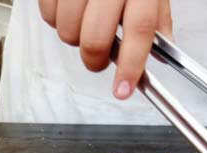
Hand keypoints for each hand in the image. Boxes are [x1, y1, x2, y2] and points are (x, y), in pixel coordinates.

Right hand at [38, 0, 171, 99]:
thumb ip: (156, 19)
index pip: (139, 29)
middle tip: (99, 59)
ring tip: (84, 24)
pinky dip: (56, 20)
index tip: (124, 90)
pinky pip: (47, 15)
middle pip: (95, 38)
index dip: (131, 65)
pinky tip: (69, 8)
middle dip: (95, 60)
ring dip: (74, 39)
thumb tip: (158, 55)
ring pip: (67, 31)